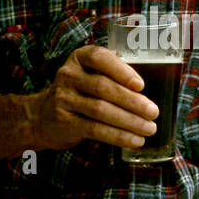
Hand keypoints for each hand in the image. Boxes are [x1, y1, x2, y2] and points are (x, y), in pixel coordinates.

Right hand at [29, 44, 158, 151]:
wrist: (41, 116)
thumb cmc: (80, 93)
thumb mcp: (90, 75)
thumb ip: (113, 76)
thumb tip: (156, 89)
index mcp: (79, 58)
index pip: (100, 58)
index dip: (121, 70)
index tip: (141, 85)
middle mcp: (68, 75)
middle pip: (103, 87)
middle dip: (132, 101)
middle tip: (154, 112)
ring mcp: (63, 99)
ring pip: (101, 110)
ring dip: (129, 121)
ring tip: (149, 128)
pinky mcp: (64, 122)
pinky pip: (95, 129)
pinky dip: (118, 136)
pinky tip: (134, 141)